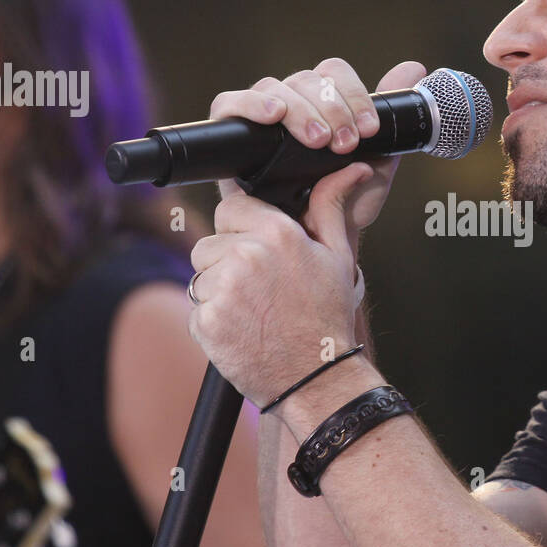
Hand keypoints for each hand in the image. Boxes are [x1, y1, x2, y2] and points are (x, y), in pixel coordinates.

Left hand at [187, 162, 372, 406]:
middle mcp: (246, 254)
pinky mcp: (206, 320)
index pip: (231, 207)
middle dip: (227, 263)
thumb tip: (350, 169)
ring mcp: (222, 288)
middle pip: (209, 243)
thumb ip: (330, 206)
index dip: (242, 229)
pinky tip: (244, 330)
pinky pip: (197, 310)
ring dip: (218, 293)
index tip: (257, 251)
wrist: (317, 377)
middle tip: (260, 290)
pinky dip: (214, 322)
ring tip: (254, 312)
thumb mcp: (337, 256)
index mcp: (277, 232)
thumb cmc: (328, 317)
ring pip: (199, 277)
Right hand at [208, 57, 426, 255]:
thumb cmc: (343, 202)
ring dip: (300, 110)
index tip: (369, 129)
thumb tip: (415, 68)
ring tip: (316, 140)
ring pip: (274, 87)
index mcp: (325, 104)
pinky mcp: (233, 135)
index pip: (334, 74)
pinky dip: (250, 104)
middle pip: (306, 79)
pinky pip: (230, 105)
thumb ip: (393, 119)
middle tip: (344, 143)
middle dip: (331, 108)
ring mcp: (262, 117)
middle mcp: (293, 104)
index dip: (354, 94)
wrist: (315, 243)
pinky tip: (272, 115)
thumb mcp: (378, 161)